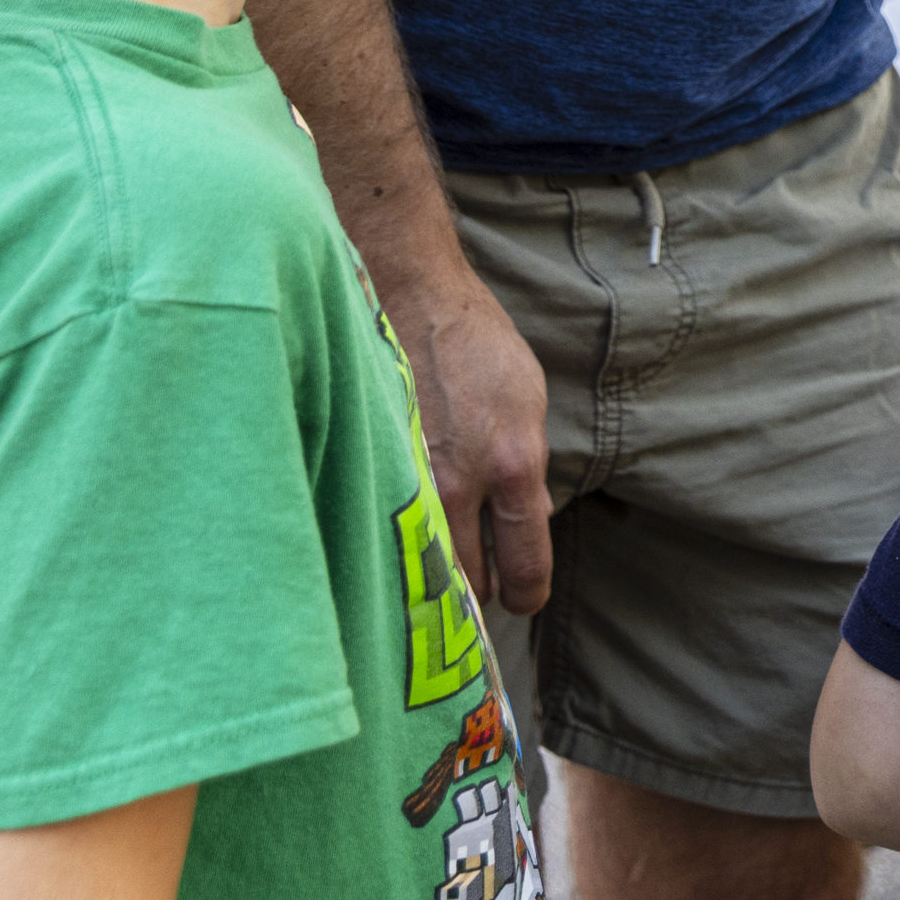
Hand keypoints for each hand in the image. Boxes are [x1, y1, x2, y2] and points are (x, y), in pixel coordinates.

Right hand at [406, 272, 555, 616]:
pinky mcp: (370, 466)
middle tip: (476, 591)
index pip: (526, 564)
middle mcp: (461, 483)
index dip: (526, 595)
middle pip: (468, 582)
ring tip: (437, 573)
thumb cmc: (478, 347)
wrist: (413, 298)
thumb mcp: (528, 404)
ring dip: (431, 578)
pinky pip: (382, 529)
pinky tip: (395, 542)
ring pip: (420, 566)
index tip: (522, 601)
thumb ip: (527, 470)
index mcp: (514, 465)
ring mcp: (410, 479)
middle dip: (476, 595)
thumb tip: (527, 520)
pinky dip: (392, 543)